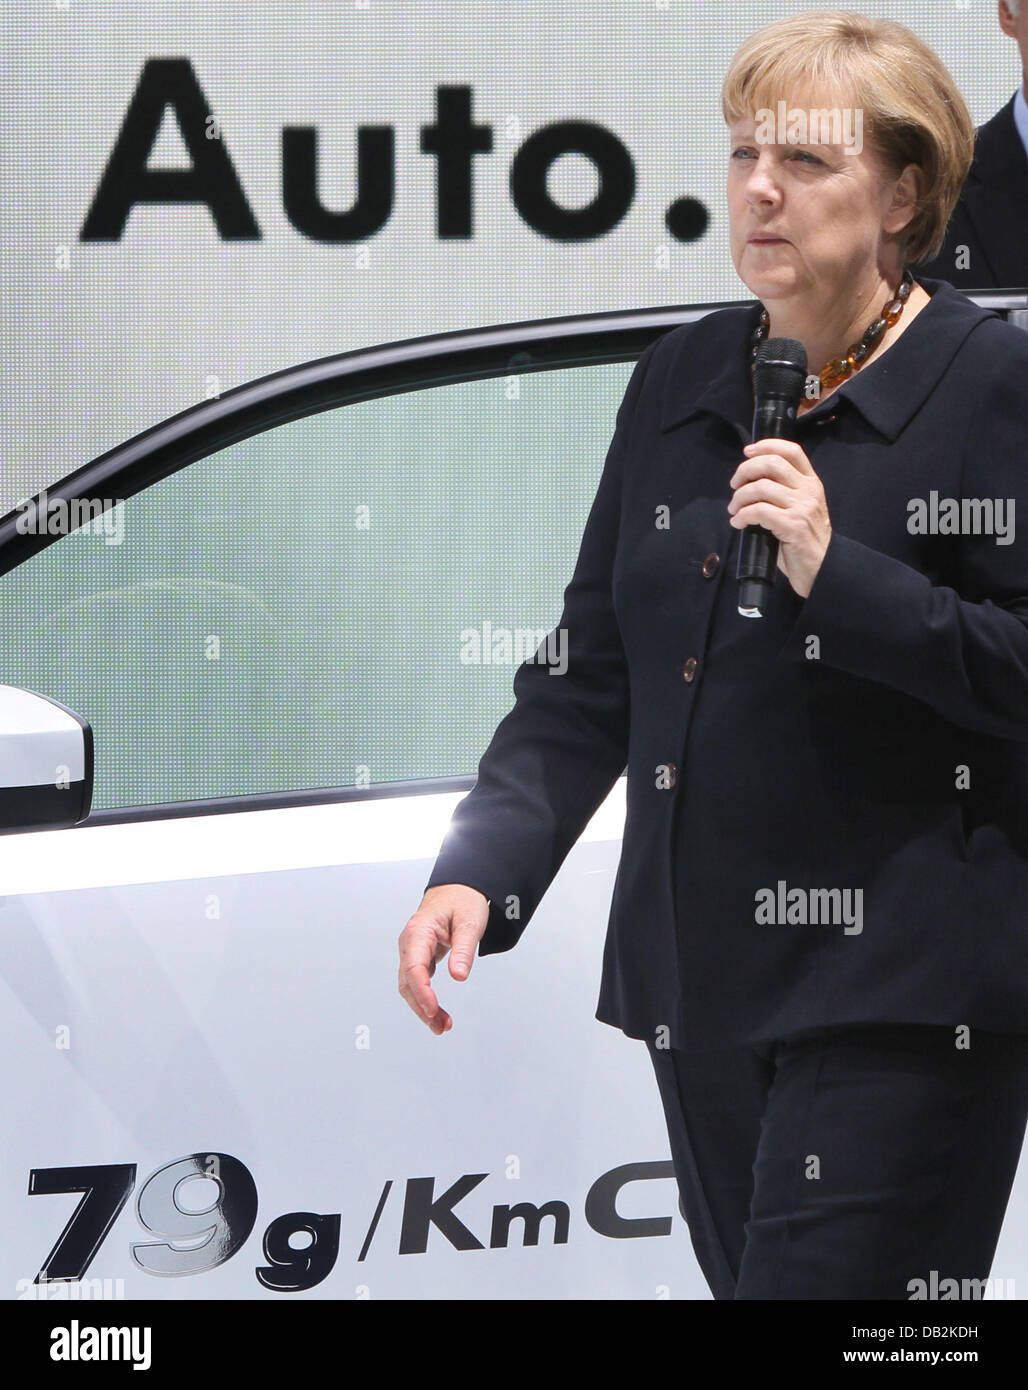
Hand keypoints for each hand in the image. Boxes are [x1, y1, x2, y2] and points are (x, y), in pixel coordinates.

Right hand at [398, 884, 488, 1034]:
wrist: (459, 888)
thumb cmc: (463, 900)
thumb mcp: (470, 923)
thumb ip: (464, 950)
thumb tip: (459, 976)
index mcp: (419, 931)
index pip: (414, 967)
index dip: (422, 991)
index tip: (432, 1009)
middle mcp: (410, 942)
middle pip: (408, 981)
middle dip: (422, 1006)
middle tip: (441, 1026)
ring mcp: (413, 950)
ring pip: (410, 985)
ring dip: (423, 1007)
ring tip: (442, 1026)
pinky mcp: (420, 956)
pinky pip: (418, 981)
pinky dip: (426, 998)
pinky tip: (437, 1013)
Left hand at [727, 438, 831, 598]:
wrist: (823, 569)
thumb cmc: (804, 542)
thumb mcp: (799, 510)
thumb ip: (782, 493)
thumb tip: (749, 483)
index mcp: (811, 483)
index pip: (792, 450)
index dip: (767, 445)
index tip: (748, 452)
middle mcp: (809, 491)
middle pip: (772, 463)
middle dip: (745, 470)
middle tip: (734, 485)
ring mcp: (802, 508)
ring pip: (761, 488)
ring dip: (739, 498)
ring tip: (734, 510)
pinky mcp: (793, 526)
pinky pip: (759, 512)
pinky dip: (742, 516)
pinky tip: (738, 523)